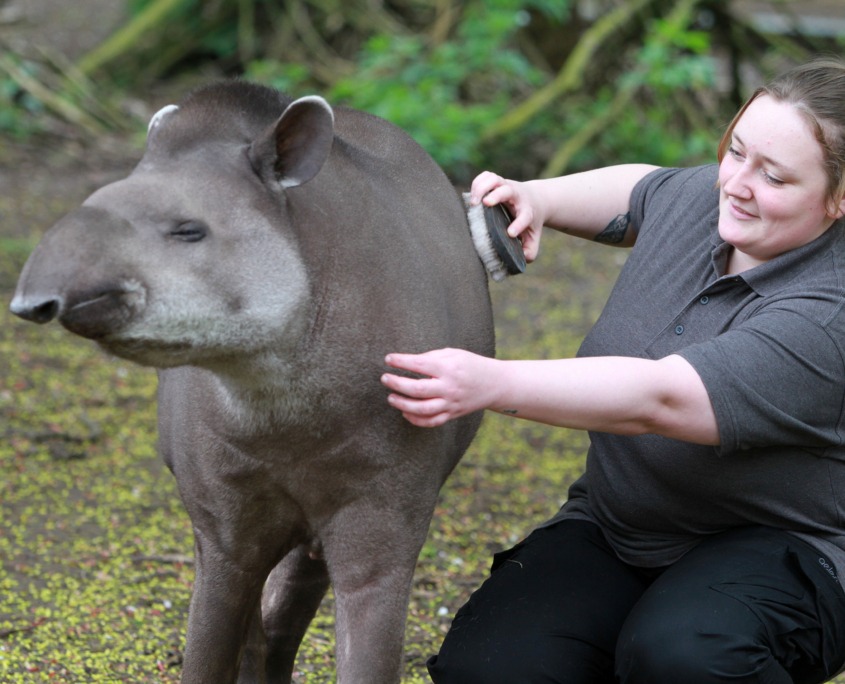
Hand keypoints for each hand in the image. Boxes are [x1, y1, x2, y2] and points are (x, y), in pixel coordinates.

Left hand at [381, 349, 499, 426]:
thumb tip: (408, 363)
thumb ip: (431, 357)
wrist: (495, 384)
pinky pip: (431, 422)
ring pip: (422, 409)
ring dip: (403, 405)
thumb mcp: (454, 353)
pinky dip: (415, 420)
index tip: (388, 359)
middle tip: (384, 378)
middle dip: (397, 384)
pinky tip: (405, 412)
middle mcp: (449, 387)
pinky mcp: (452, 414)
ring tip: (390, 398)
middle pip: (417, 389)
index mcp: (449, 368)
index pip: (420, 364)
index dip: (401, 361)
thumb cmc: (471, 365)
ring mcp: (451, 403)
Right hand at [470, 171, 543, 262]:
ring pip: (494, 178)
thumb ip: (530, 249)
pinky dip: (477, 182)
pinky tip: (471, 194)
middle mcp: (516, 196)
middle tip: (484, 204)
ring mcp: (506, 186)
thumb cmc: (530, 219)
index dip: (518, 224)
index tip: (510, 233)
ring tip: (472, 202)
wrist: (534, 198)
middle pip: (507, 190)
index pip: (525, 216)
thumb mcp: (533, 235)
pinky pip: (485, 176)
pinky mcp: (497, 181)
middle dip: (496, 195)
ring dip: (481, 187)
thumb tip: (523, 259)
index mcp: (527, 210)